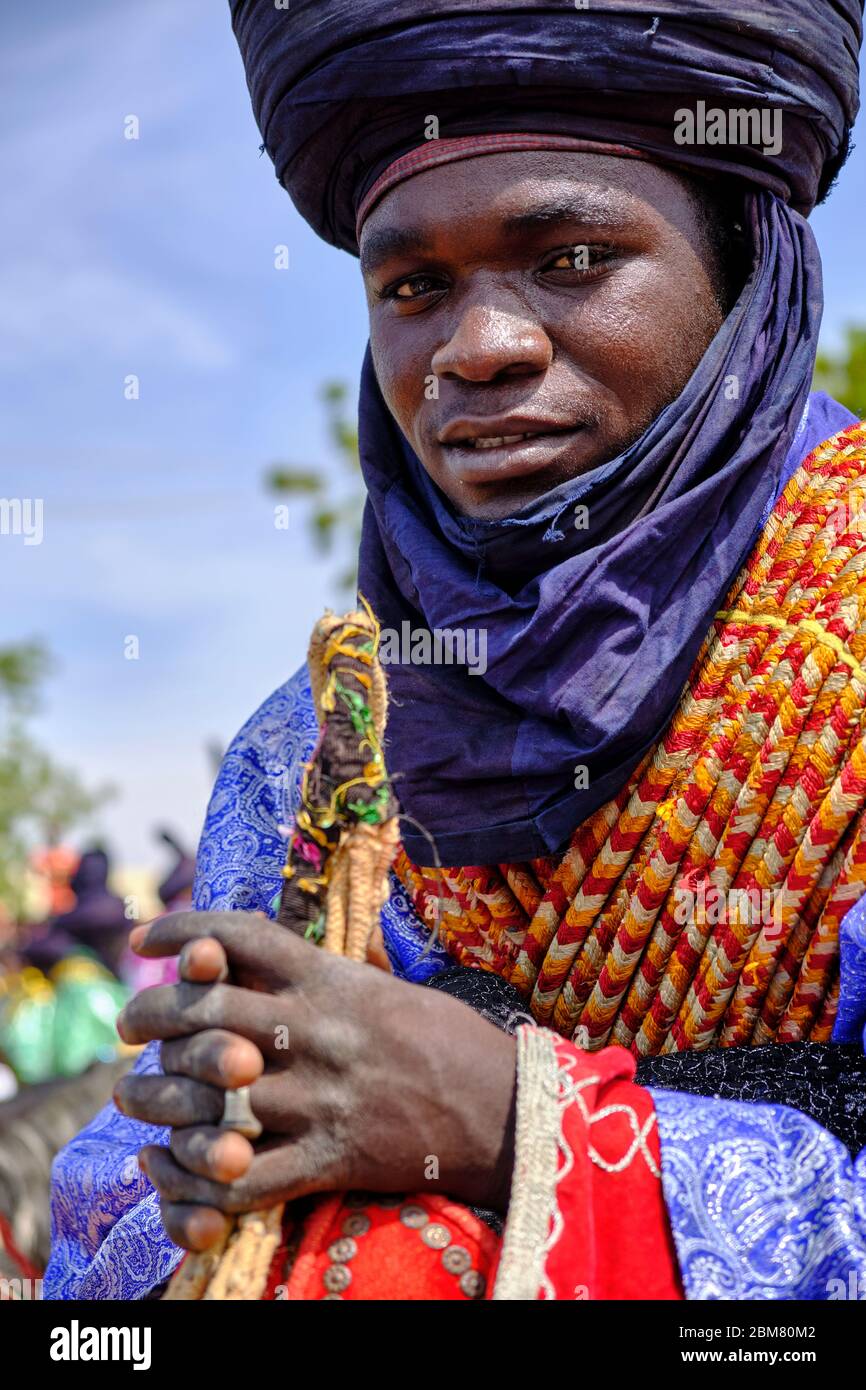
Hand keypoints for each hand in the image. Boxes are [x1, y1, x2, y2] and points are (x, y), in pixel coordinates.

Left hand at [114, 911, 516, 1249]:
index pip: (241, 935)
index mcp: (333, 978)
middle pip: (208, 1009)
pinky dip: (194, 1177)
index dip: (184, 929)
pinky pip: (243, 1177)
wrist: (507, 1109)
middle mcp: (319, 1030)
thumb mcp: (383, 987)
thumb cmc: (447, 1041)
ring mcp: (323, 1096)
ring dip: (157, 1100)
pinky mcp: (332, 1159)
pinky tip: (169, 1166)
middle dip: (153, 1014)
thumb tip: (256, 959)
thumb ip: (319, 977)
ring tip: (130, 1097)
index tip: (146, 937)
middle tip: (129, 1024)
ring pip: (211, 1096)